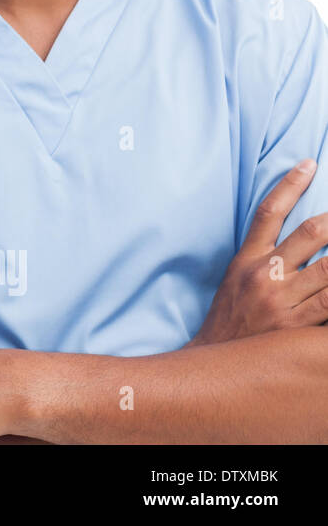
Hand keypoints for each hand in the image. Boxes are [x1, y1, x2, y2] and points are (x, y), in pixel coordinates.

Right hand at [188, 159, 327, 346]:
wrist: (214, 362)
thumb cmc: (230, 320)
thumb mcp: (236, 280)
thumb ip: (264, 259)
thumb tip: (300, 241)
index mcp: (247, 259)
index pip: (269, 212)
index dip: (290, 184)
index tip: (309, 164)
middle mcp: (265, 274)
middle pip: (311, 233)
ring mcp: (283, 301)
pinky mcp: (298, 327)